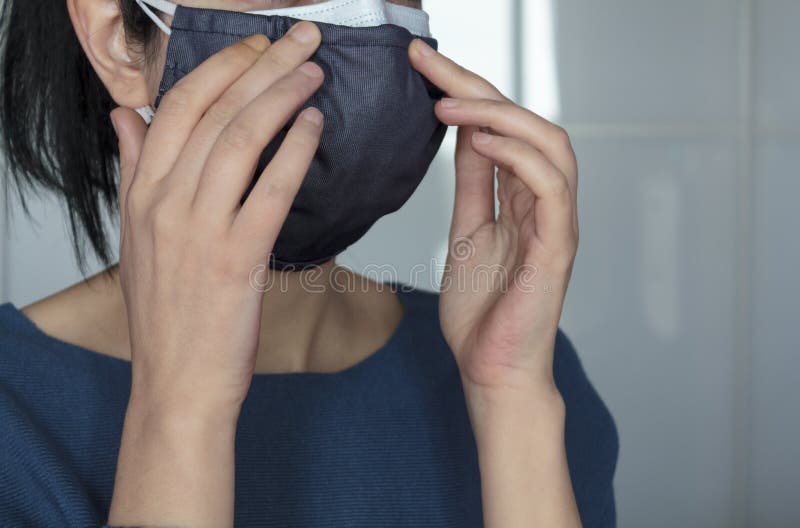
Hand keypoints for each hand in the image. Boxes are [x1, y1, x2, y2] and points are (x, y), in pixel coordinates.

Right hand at [109, 22, 323, 526]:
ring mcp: (198, 230)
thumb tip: (125, 117)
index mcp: (140, 193)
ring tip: (313, 72)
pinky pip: (271, 190)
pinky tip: (316, 127)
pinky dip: (296, 151)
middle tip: (300, 39)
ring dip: (282, 97)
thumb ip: (133, 170)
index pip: (176, 107)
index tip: (254, 45)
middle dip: (261, 65)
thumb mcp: (135, 236)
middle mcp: (164, 203)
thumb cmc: (166, 313)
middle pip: (214, 112)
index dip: (220, 67)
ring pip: (241, 140)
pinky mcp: (236, 259)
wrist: (178, 382)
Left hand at [409, 40, 578, 395]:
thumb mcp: (467, 231)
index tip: (420, 64)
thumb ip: (474, 184)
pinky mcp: (558, 249)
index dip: (464, 90)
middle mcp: (544, 203)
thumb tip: (464, 134)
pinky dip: (521, 156)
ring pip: (549, 145)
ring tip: (448, 103)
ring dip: (498, 114)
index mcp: (522, 198)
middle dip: (475, 86)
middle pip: (525, 122)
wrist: (491, 370)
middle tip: (427, 61)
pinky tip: (484, 140)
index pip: (500, 127)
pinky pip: (552, 188)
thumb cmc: (483, 311)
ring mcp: (556, 224)